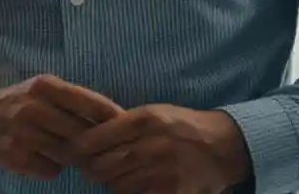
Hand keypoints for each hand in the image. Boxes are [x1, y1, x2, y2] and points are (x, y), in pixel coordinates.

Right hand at [0, 64, 123, 179]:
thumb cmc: (14, 102)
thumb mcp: (39, 88)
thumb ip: (70, 98)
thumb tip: (114, 114)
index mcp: (43, 85)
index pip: (90, 103)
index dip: (112, 116)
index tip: (127, 124)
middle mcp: (35, 108)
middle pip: (83, 131)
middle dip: (98, 141)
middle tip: (110, 146)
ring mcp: (26, 135)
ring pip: (70, 153)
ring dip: (77, 157)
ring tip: (79, 155)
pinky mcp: (18, 157)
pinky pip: (51, 170)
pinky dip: (53, 167)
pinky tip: (48, 159)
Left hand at [69, 104, 250, 193]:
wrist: (223, 147)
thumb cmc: (181, 126)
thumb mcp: (153, 113)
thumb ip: (122, 124)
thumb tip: (85, 141)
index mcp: (145, 120)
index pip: (97, 138)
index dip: (81, 148)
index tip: (76, 152)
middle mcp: (153, 144)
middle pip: (103, 166)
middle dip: (93, 169)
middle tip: (92, 168)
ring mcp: (164, 171)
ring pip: (117, 185)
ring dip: (113, 183)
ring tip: (119, 175)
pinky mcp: (173, 192)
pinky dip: (131, 193)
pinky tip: (137, 185)